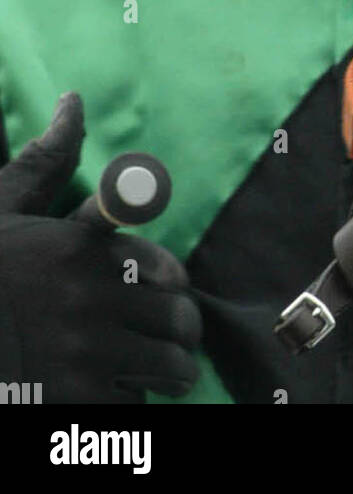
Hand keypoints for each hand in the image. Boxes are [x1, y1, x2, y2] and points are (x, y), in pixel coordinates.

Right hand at [0, 93, 201, 402]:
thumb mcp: (5, 206)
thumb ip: (48, 158)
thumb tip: (73, 100)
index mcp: (82, 247)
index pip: (166, 267)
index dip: (171, 284)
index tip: (163, 291)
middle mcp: (91, 297)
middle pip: (178, 319)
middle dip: (179, 331)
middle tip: (173, 339)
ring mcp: (84, 353)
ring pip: (168, 367)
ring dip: (169, 372)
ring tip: (162, 374)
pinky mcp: (73, 402)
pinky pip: (134, 408)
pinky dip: (131, 406)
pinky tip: (114, 398)